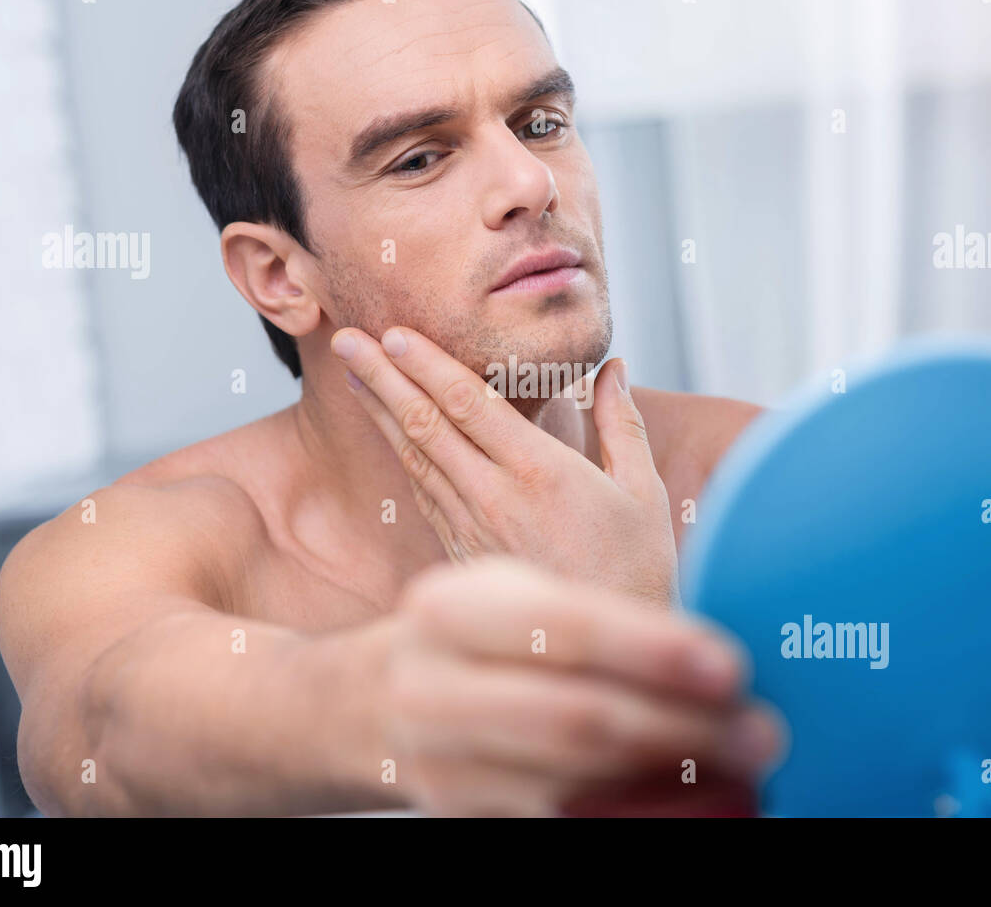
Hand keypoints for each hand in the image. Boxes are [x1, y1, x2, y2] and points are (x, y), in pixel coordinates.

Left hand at [331, 325, 678, 607]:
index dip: (426, 363)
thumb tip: (614, 368)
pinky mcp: (463, 553)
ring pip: (415, 458)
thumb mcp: (644, 493)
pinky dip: (404, 457)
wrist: (603, 659)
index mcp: (540, 471)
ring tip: (354, 376)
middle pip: (425, 424)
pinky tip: (390, 435)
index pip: (467, 402)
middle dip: (383, 376)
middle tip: (346, 340)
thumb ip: (622, 424)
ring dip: (381, 412)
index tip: (393, 332)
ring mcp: (472, 527)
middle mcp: (495, 496)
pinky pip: (425, 494)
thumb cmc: (638, 573)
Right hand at [375, 557, 785, 816]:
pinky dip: (636, 820)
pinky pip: (563, 827)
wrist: (374, 703)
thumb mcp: (513, 598)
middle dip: (681, 731)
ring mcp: (444, 768)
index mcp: (453, 611)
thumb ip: (598, 620)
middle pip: (575, 720)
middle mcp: (436, 690)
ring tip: (743, 778)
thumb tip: (718, 655)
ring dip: (672, 788)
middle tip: (760, 733)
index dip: (654, 652)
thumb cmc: (477, 638)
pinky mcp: (465, 820)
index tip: (732, 667)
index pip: (565, 630)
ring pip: (574, 790)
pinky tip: (690, 810)